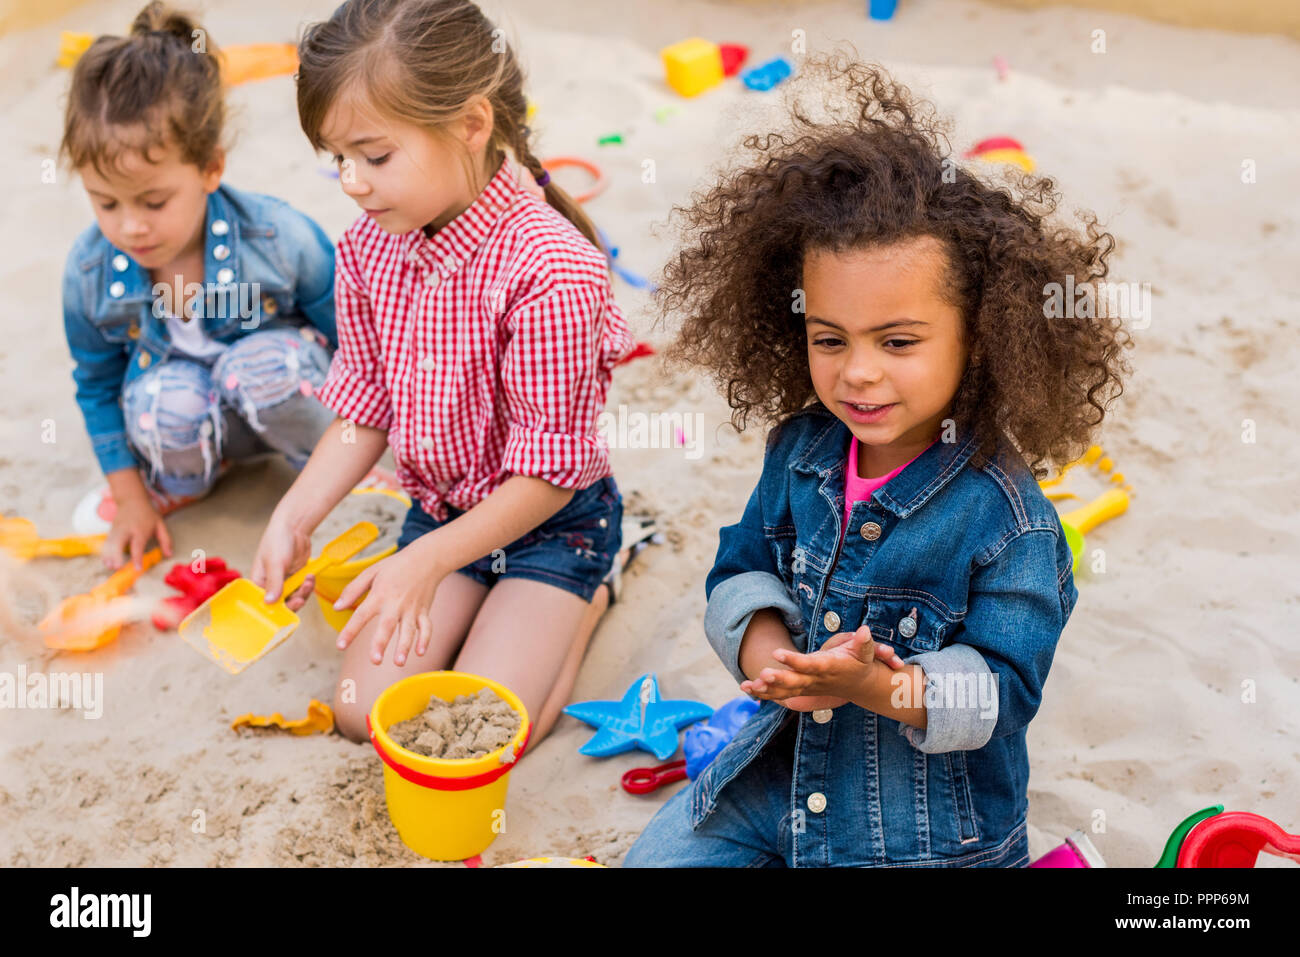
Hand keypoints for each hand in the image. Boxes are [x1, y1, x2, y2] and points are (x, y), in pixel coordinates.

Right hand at [102, 495, 171, 569]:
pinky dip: (104, 552)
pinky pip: (106, 543)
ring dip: (108, 556)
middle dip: (116, 556)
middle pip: (118, 543)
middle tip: (117, 568)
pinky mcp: (110, 531)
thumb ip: (166, 540)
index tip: (137, 568)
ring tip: (110, 567)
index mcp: (140, 530)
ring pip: (109, 544)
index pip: (138, 545)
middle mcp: (126, 530)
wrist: (131, 499)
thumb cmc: (147, 514)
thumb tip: (169, 554)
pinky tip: (106, 561)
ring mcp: (116, 530)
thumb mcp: (160, 524)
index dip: (137, 558)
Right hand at [250, 512, 315, 610]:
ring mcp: (284, 582)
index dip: (275, 610)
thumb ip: (274, 583)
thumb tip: (269, 602)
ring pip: (294, 598)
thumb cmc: (278, 541)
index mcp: (258, 582)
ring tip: (308, 580)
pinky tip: (311, 577)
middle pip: (281, 604)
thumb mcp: (275, 562)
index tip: (287, 608)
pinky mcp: (295, 578)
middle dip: (293, 602)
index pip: (263, 604)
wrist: (294, 527)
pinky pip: (302, 589)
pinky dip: (308, 586)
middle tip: (301, 597)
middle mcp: (269, 585)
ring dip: (303, 592)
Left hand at [332, 537, 442, 666]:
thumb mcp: (371, 572)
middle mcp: (396, 603)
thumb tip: (337, 608)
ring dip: (404, 646)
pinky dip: (425, 640)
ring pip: (409, 630)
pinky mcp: (424, 611)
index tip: (340, 645)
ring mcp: (412, 608)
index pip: (361, 615)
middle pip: (387, 626)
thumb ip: (353, 590)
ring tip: (398, 662)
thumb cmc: (396, 566)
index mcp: (380, 594)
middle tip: (374, 661)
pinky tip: (420, 652)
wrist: (426, 558)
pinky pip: (427, 627)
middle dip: (381, 644)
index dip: (350, 631)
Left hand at [740, 626, 898, 711]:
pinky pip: (781, 694)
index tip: (777, 653)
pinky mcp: (801, 689)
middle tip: (762, 674)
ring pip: (784, 691)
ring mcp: (807, 686)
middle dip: (778, 679)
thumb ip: (863, 642)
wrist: (859, 684)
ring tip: (746, 686)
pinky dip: (764, 693)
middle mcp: (816, 680)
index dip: (794, 660)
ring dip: (765, 690)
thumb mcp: (865, 652)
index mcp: (829, 668)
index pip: (810, 665)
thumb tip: (865, 631)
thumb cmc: (859, 662)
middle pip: (795, 681)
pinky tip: (747, 689)